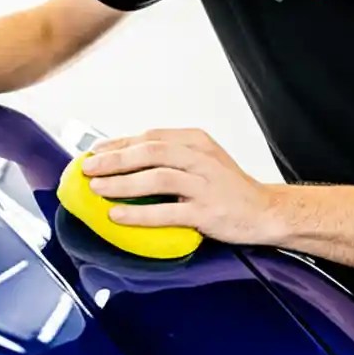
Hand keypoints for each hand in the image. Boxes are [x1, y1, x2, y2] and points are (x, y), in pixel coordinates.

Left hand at [80, 128, 282, 245]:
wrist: (266, 211)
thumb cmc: (227, 187)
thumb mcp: (201, 160)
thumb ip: (170, 156)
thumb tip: (124, 157)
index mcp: (196, 141)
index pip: (150, 137)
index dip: (118, 144)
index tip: (93, 152)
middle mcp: (200, 158)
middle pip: (149, 152)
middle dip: (114, 160)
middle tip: (87, 168)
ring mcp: (205, 185)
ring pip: (156, 178)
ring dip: (122, 184)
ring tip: (97, 189)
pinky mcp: (207, 212)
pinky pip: (167, 212)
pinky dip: (139, 214)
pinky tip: (117, 216)